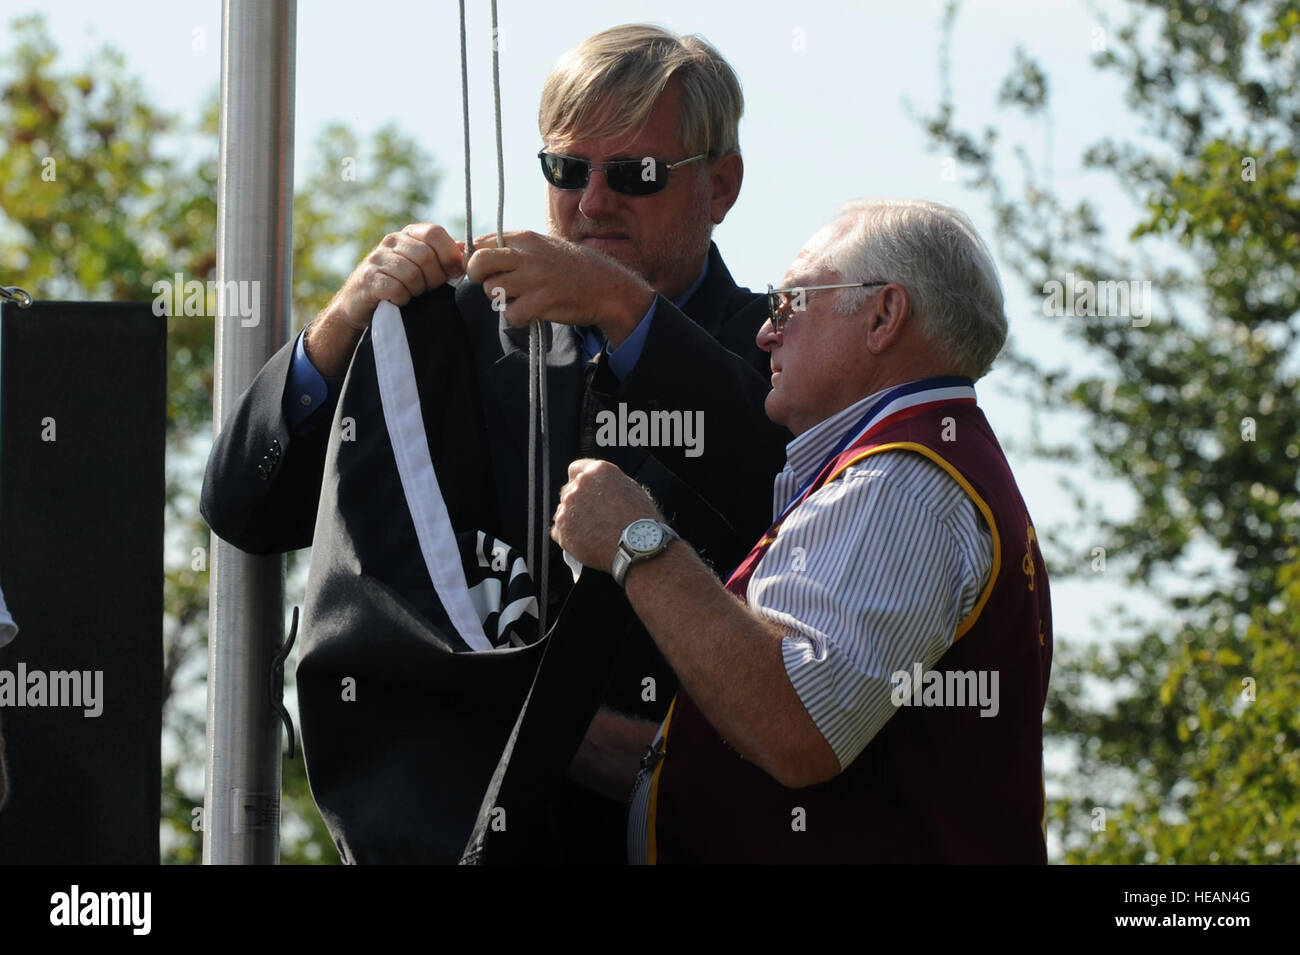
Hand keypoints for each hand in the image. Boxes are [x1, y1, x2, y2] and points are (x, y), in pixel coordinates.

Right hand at [330, 223, 465, 328]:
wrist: (360, 303)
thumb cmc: (399, 284)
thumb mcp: (421, 267)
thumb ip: (442, 257)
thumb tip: (465, 249)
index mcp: (409, 234)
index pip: (435, 232)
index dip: (449, 254)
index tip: (454, 273)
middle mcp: (391, 241)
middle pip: (426, 256)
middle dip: (434, 279)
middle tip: (429, 289)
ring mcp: (377, 259)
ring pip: (412, 274)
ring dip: (417, 291)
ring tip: (412, 294)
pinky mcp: (368, 279)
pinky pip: (396, 288)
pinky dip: (402, 299)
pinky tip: (399, 300)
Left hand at [465, 230, 654, 345]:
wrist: (607, 287)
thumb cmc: (572, 268)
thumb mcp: (543, 247)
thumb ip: (513, 249)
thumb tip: (470, 249)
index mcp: (525, 238)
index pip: (481, 243)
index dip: (475, 259)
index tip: (485, 271)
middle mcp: (527, 255)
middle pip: (478, 263)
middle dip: (477, 277)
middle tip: (493, 286)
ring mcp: (534, 279)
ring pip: (492, 291)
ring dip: (502, 300)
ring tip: (521, 299)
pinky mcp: (541, 302)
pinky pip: (510, 314)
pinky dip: (518, 318)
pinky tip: (532, 313)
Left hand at [551, 459, 662, 571]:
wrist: (638, 547)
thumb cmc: (641, 521)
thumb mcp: (631, 490)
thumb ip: (609, 484)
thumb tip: (601, 489)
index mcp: (598, 471)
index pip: (576, 469)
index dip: (580, 481)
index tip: (584, 491)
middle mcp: (580, 484)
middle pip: (569, 491)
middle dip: (578, 503)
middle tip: (594, 517)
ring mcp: (568, 506)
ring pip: (564, 511)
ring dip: (574, 520)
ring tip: (594, 532)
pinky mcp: (562, 528)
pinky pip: (559, 531)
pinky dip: (569, 537)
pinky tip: (587, 541)